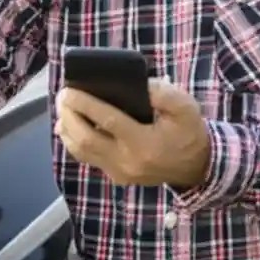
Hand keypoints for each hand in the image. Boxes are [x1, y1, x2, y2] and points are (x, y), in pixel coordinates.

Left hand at [55, 79, 210, 189]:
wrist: (196, 166)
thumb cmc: (188, 132)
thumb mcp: (185, 108)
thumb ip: (163, 93)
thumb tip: (139, 83)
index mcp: (144, 143)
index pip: (106, 121)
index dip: (85, 104)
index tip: (69, 90)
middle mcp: (127, 161)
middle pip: (85, 139)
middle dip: (69, 116)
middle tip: (63, 96)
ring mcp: (120, 172)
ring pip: (82, 152)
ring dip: (67, 129)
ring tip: (63, 109)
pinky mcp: (117, 177)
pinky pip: (88, 159)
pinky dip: (74, 142)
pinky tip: (69, 127)